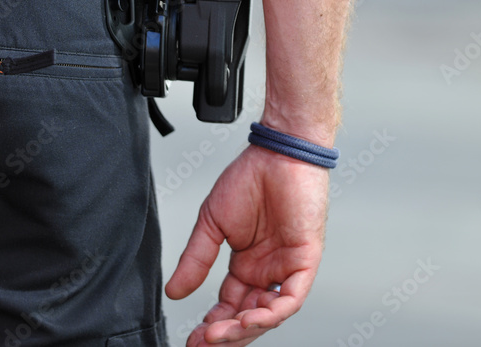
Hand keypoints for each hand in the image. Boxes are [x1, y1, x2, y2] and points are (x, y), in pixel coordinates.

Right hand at [165, 145, 328, 344]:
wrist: (277, 152)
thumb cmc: (251, 177)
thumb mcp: (212, 223)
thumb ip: (196, 259)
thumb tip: (175, 291)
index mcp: (246, 263)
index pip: (229, 305)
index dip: (212, 324)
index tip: (193, 338)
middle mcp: (267, 270)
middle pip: (247, 316)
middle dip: (226, 334)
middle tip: (203, 342)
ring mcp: (286, 266)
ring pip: (269, 312)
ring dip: (245, 327)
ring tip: (220, 333)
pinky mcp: (305, 259)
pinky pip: (292, 296)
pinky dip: (272, 311)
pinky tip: (251, 318)